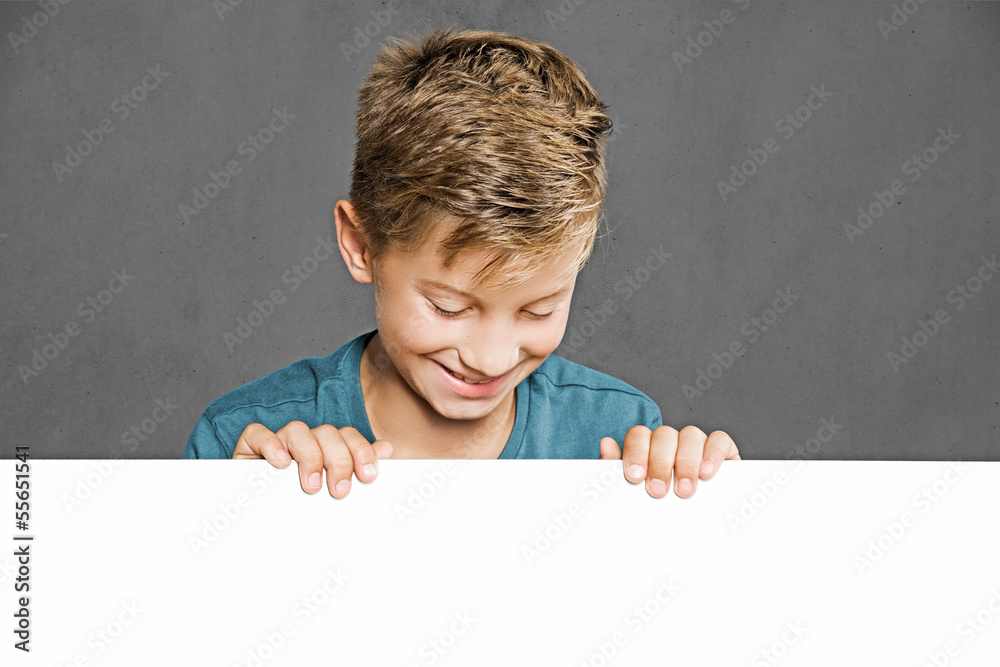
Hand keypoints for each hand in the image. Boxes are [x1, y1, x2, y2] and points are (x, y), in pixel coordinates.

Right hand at [233, 421, 392, 497]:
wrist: (258, 535)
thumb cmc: (301, 513)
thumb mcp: (334, 495)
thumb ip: (359, 471)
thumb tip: (387, 448)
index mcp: (326, 449)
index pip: (348, 437)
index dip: (362, 451)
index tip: (369, 476)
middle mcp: (304, 442)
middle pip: (327, 433)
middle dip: (339, 461)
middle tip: (340, 491)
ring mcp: (277, 443)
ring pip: (297, 430)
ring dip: (309, 456)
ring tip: (312, 485)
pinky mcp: (248, 449)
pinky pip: (257, 433)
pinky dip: (270, 444)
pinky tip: (281, 463)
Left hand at [599, 425, 739, 498]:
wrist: (694, 534)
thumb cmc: (657, 509)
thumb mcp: (635, 495)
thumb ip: (617, 472)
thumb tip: (606, 444)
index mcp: (647, 447)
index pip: (639, 435)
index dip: (635, 452)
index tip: (635, 477)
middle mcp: (671, 441)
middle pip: (663, 435)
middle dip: (659, 463)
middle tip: (658, 491)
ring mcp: (696, 443)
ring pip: (690, 435)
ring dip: (686, 462)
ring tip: (684, 490)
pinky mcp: (723, 451)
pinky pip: (719, 440)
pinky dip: (713, 453)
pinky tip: (707, 473)